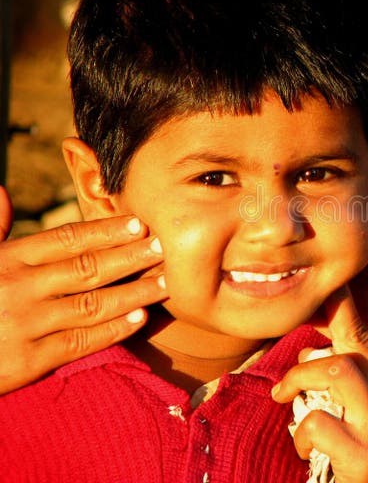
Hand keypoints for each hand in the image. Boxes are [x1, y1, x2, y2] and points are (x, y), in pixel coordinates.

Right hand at [0, 186, 166, 393]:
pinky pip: (81, 342)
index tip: (139, 224)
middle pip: (88, 268)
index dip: (106, 231)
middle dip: (131, 256)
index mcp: (7, 260)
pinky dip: (113, 329)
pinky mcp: (27, 361)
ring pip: (92, 304)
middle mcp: (18, 288)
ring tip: (164, 283)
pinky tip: (140, 318)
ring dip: (134, 292)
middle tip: (165, 247)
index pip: (66, 239)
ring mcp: (24, 325)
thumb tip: (0, 192)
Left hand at [272, 287, 367, 482]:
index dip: (339, 304)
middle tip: (284, 385)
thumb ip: (355, 382)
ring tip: (287, 406)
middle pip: (352, 346)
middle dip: (306, 359)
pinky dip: (301, 433)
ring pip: (338, 371)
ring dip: (299, 384)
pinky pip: (319, 423)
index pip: (366, 331)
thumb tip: (309, 351)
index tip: (320, 289)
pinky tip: (304, 448)